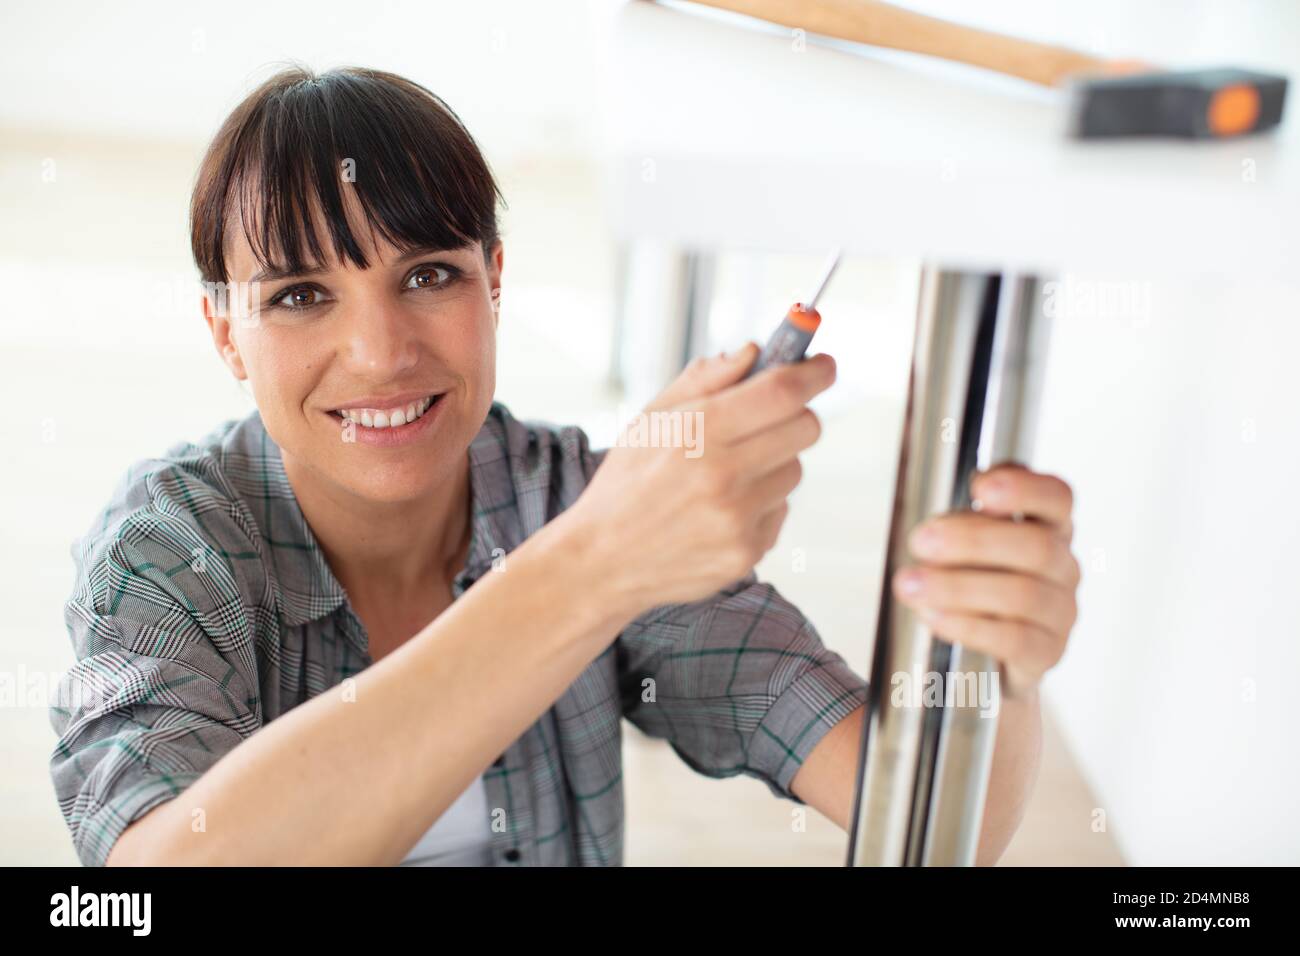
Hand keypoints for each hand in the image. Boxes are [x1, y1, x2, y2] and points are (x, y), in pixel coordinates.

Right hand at [570, 342, 835, 614]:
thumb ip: (704, 378)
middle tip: (773, 416)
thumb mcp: (650, 419)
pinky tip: (721, 510)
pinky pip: (779, 510)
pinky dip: (761, 503)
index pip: (783, 392)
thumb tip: (754, 351)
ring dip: (774, 463)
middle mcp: (722, 474)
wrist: (601, 560)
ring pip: (794, 470)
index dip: (814, 372)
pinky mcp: (746, 552)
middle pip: (805, 428)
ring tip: (728, 474)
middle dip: (797, 414)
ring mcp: (737, 518)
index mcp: (698, 430)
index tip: (823, 365)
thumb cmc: (627, 482)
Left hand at [892, 463, 1079, 699]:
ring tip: (910, 584)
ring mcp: (1061, 612)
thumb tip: (943, 518)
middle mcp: (1064, 567)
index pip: (1057, 498)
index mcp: (1050, 528)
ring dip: (957, 587)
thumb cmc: (975, 584)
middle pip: (1036, 547)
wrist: (987, 656)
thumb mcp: (969, 545)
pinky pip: (1013, 639)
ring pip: (1022, 595)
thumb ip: (965, 522)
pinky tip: (932, 616)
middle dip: (972, 541)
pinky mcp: (1047, 653)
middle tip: (921, 541)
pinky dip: (967, 626)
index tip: (981, 487)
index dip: (1025, 489)